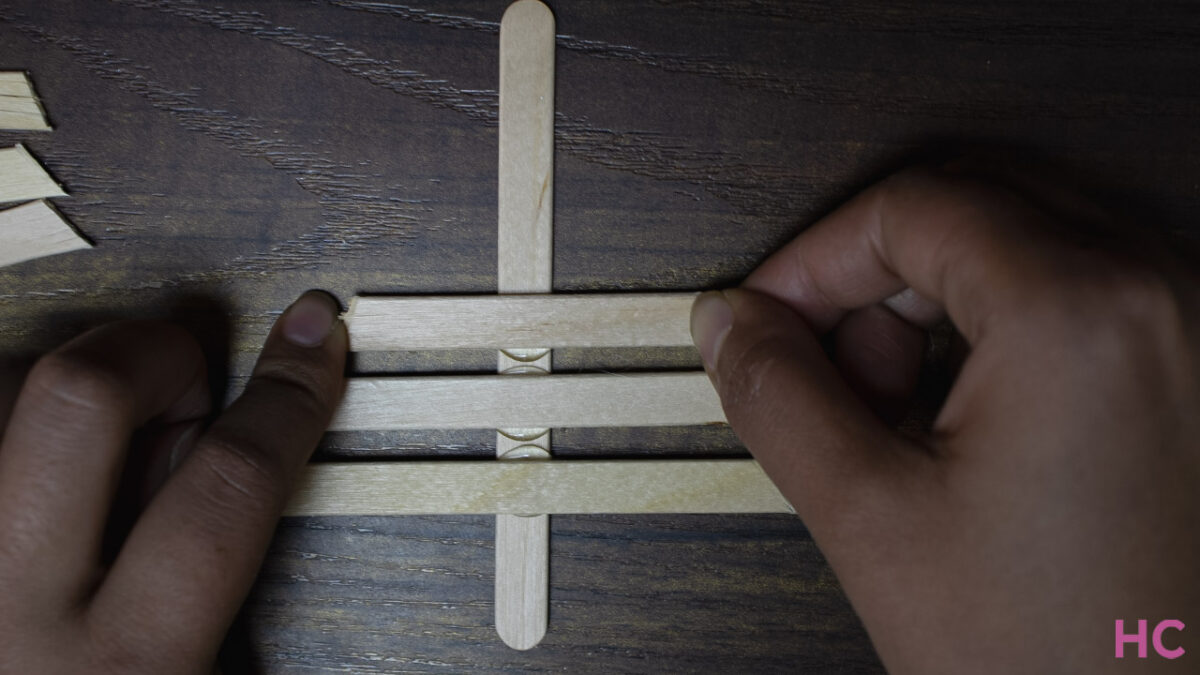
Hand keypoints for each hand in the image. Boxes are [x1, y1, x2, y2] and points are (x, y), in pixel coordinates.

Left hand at [0, 291, 346, 673]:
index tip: (306, 348)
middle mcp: (4, 614)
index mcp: (120, 669)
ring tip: (83, 427)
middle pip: (81, 400)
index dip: (286, 397)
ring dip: (51, 380)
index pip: (227, 487)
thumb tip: (234, 481)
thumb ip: (222, 618)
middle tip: (180, 372)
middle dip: (153, 351)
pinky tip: (19, 461)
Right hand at [690, 167, 1199, 672]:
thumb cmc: (1063, 659)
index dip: (813, 259)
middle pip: (968, 211)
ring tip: (894, 422)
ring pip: (1019, 250)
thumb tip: (732, 326)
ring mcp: (1188, 335)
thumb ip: (778, 398)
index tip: (769, 315)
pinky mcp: (1188, 376)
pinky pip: (1071, 299)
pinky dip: (993, 335)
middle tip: (827, 372)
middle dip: (873, 283)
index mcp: (1081, 313)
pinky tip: (958, 429)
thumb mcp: (874, 520)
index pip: (910, 207)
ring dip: (931, 310)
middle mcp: (1156, 299)